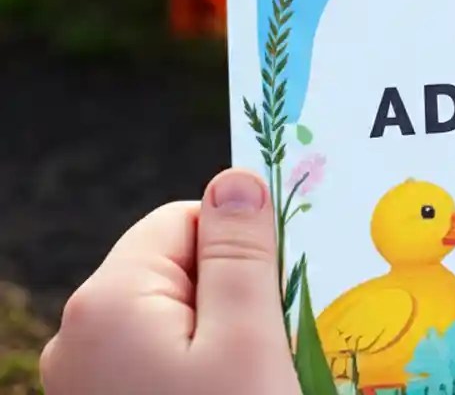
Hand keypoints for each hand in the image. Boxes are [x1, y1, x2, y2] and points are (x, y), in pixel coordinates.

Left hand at [40, 169, 300, 394]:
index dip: (240, 253)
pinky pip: (162, 360)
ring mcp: (85, 377)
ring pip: (175, 320)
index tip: (274, 300)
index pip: (185, 222)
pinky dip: (201, 373)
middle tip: (263, 358)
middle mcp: (79, 334)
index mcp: (107, 301)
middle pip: (179, 271)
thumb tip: (236, 180)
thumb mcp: (247, 342)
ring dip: (221, 342)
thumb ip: (240, 254)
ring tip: (247, 384)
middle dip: (232, 302)